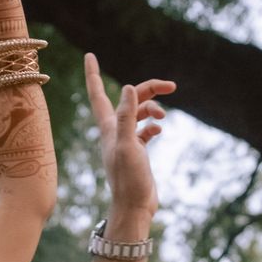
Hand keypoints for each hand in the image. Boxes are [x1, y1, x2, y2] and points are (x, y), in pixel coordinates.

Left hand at [85, 52, 174, 222]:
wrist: (135, 207)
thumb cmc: (128, 180)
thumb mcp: (128, 145)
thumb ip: (127, 116)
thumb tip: (128, 87)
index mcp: (108, 127)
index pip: (98, 94)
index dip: (93, 74)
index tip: (89, 54)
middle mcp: (114, 131)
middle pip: (130, 98)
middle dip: (149, 89)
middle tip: (172, 86)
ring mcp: (126, 141)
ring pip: (140, 112)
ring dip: (154, 108)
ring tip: (164, 117)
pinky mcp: (137, 151)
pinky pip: (146, 129)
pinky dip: (154, 125)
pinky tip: (160, 129)